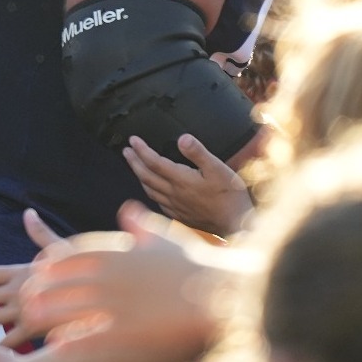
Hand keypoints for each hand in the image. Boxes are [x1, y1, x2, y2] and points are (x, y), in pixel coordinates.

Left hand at [22, 201, 222, 352]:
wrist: (218, 293)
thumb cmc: (194, 262)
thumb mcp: (165, 236)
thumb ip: (140, 224)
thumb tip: (127, 210)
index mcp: (120, 252)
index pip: (77, 253)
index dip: (55, 260)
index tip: (41, 265)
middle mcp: (113, 277)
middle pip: (66, 281)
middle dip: (43, 287)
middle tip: (25, 294)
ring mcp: (119, 305)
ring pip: (72, 309)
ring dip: (48, 312)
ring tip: (30, 318)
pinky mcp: (128, 331)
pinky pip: (92, 336)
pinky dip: (72, 340)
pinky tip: (56, 346)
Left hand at [122, 134, 253, 236]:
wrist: (235, 223)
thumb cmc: (229, 195)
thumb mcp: (218, 168)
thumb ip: (198, 153)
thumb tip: (182, 138)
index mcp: (181, 180)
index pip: (154, 162)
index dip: (142, 150)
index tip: (133, 140)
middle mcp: (174, 194)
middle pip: (147, 176)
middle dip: (134, 161)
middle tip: (126, 150)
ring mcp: (175, 206)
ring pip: (149, 189)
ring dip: (139, 175)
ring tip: (134, 165)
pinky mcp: (179, 215)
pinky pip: (158, 201)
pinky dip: (150, 191)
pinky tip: (151, 188)